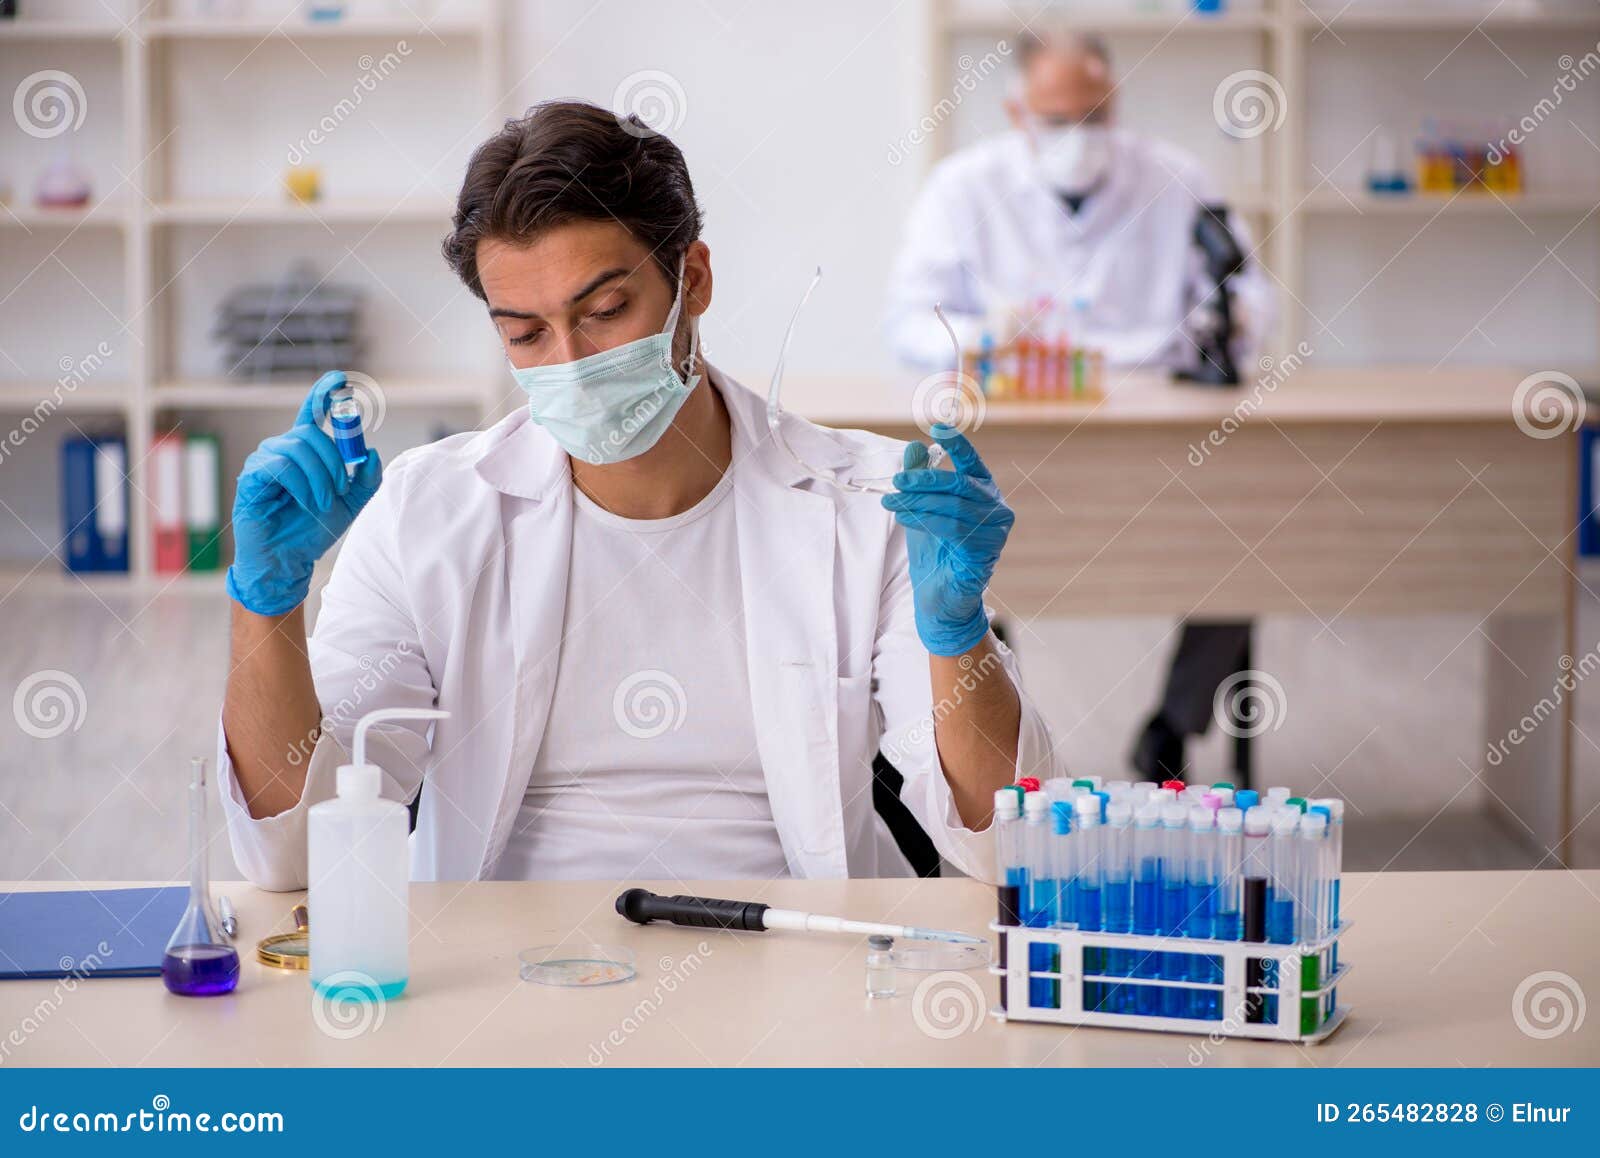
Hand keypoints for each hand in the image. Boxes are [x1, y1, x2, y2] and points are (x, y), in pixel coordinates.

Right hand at [225, 371, 381, 615]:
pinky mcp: (251, 477)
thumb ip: (365, 480)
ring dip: (319, 477)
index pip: (313, 413)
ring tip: (322, 503)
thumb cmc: (313, 530)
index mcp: (305, 451)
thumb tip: (372, 454)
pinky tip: (306, 502)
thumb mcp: (350, 504)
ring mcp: (264, 461)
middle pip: (310, 434)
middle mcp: (282, 449)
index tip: (340, 378)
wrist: (288, 560)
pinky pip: (279, 466)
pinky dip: (300, 484)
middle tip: (340, 488)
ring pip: (297, 449)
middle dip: (333, 460)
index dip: (324, 393)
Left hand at [881, 424, 1013, 656]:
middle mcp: (995, 507)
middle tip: (896, 481)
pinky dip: (925, 521)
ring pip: (952, 506)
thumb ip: (919, 479)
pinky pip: (953, 529)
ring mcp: (995, 530)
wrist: (940, 598)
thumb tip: (914, 447)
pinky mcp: (986, 550)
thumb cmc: (935, 553)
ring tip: (891, 502)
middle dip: (923, 480)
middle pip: (957, 483)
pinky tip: (906, 520)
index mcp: (983, 491)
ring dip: (917, 502)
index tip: (937, 428)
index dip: (957, 443)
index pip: (972, 461)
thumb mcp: (921, 510)